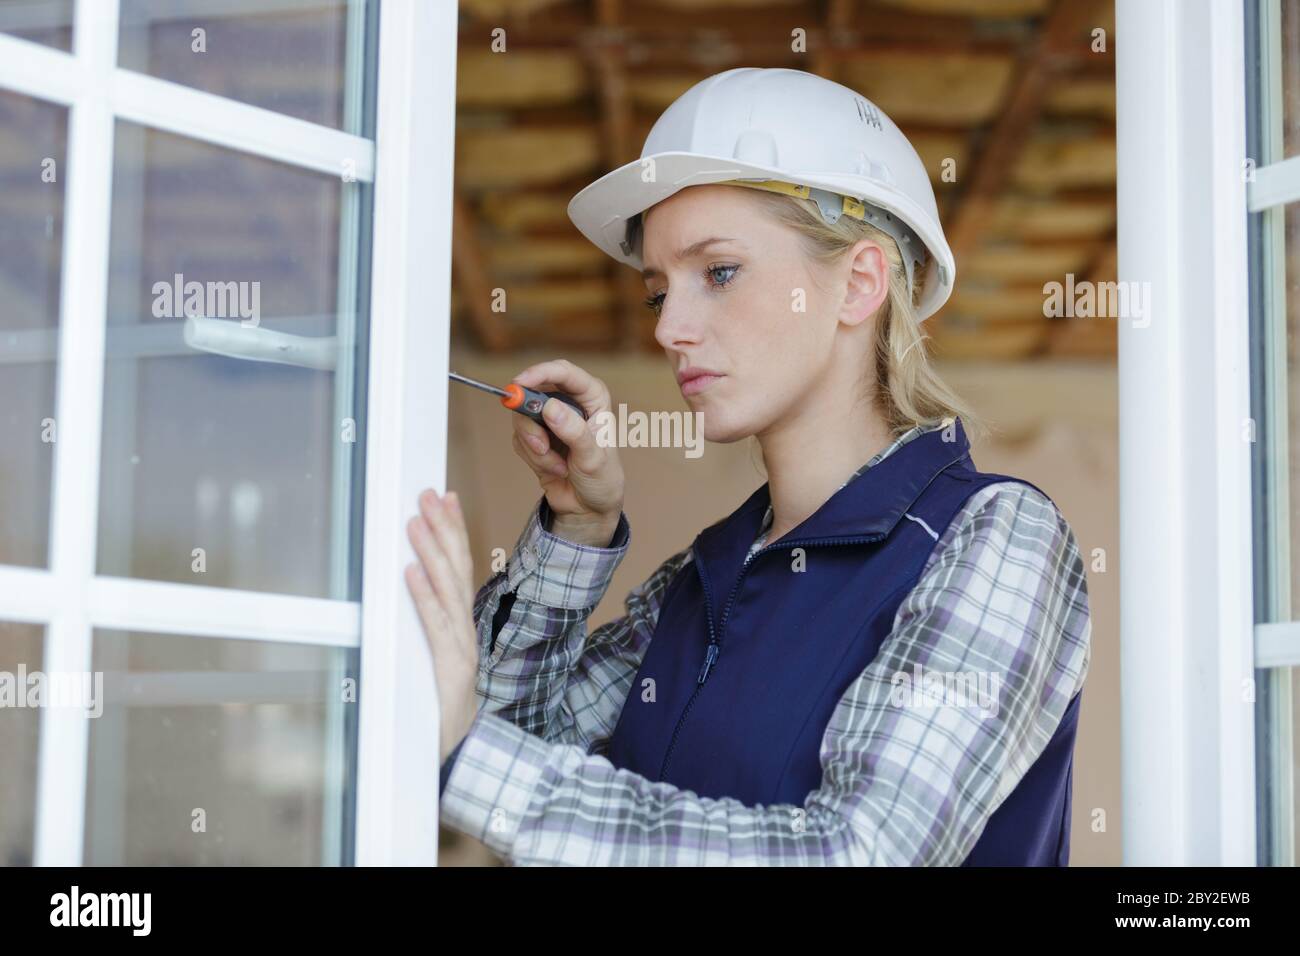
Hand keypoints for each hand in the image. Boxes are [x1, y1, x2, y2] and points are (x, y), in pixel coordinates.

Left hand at [405, 487, 478, 762]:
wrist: (459, 756)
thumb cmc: (440, 712)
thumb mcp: (435, 664)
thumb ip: (429, 631)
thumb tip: (409, 590)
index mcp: (461, 626)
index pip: (459, 568)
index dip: (453, 531)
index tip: (444, 497)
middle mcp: (465, 631)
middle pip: (456, 569)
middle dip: (442, 528)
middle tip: (428, 494)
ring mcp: (460, 649)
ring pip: (447, 590)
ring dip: (431, 552)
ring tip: (417, 521)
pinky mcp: (449, 669)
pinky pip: (435, 626)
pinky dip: (423, 596)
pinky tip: (410, 572)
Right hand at [509, 359, 624, 546]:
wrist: (588, 508)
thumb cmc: (601, 479)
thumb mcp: (592, 457)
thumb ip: (573, 432)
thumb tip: (550, 407)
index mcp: (592, 397)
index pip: (564, 372)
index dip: (540, 372)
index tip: (520, 384)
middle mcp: (570, 403)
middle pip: (535, 391)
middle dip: (531, 420)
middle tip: (540, 445)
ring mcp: (550, 419)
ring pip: (523, 418)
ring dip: (535, 446)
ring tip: (557, 465)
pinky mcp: (535, 436)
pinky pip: (519, 438)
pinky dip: (532, 457)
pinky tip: (553, 468)